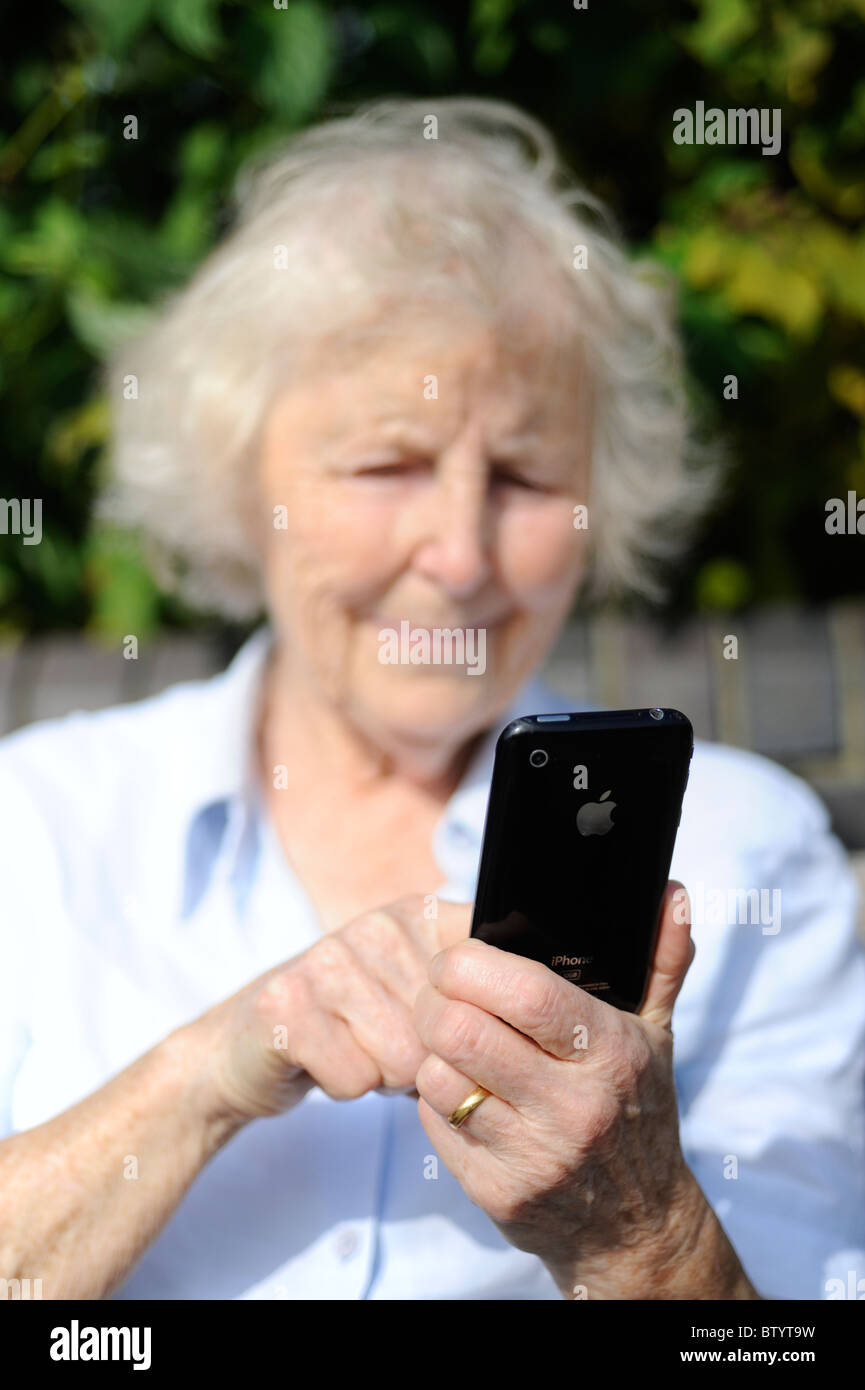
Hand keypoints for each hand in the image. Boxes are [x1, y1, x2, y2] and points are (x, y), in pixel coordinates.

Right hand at [191, 894, 471, 1122]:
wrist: (248, 1043)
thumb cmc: (352, 1021)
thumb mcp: (418, 985)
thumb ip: (477, 984)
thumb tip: (547, 998)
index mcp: (419, 915)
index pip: (487, 972)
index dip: (479, 1022)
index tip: (457, 1029)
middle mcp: (376, 926)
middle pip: (444, 1034)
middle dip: (419, 1057)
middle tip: (381, 1038)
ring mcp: (327, 959)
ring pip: (402, 1060)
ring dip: (379, 1074)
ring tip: (354, 1046)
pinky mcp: (285, 1004)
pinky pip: (355, 1079)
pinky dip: (343, 1086)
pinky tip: (322, 1058)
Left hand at [412, 881, 759, 1298]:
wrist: (637, 1228)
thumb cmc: (638, 1112)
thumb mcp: (657, 1036)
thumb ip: (662, 960)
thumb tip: (672, 892)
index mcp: (610, 1053)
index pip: (526, 993)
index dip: (472, 965)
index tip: (458, 958)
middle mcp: (574, 1106)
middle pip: (463, 1031)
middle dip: (434, 1001)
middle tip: (438, 994)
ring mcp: (534, 1155)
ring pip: (439, 1076)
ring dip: (431, 1051)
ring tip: (449, 1042)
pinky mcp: (498, 1193)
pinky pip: (434, 1124)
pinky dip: (434, 1099)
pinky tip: (460, 1090)